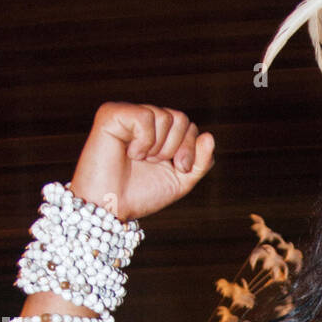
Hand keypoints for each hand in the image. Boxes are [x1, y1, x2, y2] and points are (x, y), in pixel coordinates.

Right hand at [70, 101, 214, 221]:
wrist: (111, 208)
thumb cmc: (141, 195)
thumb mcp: (180, 181)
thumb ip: (200, 162)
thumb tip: (209, 136)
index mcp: (160, 133)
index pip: (189, 126)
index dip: (190, 149)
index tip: (179, 169)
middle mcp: (145, 120)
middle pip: (181, 118)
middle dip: (176, 148)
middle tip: (155, 164)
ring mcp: (128, 114)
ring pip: (165, 116)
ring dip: (158, 148)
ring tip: (139, 159)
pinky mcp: (111, 113)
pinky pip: (145, 117)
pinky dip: (143, 142)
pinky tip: (129, 152)